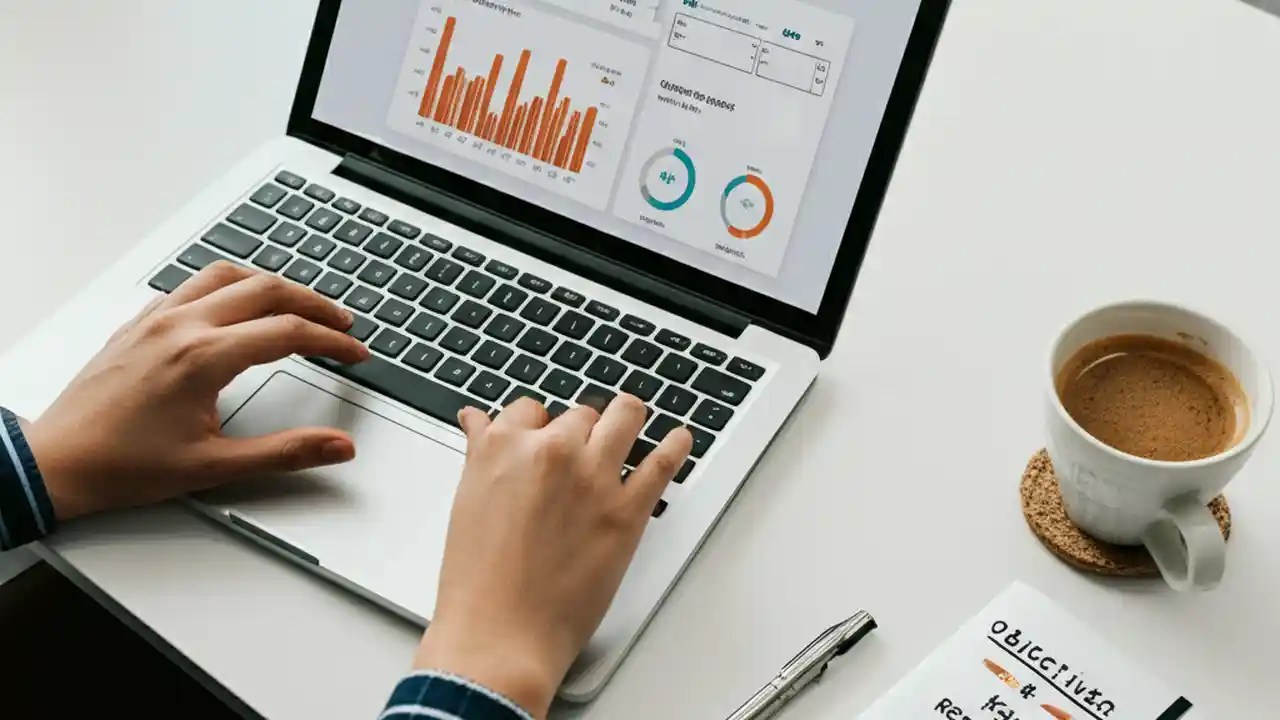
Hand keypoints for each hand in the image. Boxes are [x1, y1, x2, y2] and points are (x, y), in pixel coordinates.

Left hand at [25, 262, 369, 520]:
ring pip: (227, 275)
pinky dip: (227, 285)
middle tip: (342, 321)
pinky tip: (236, 304)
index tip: (355, 352)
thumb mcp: (215, 467)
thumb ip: (285, 452)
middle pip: (266, 290)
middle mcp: (181, 327)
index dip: (333, 341)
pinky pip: (191, 284)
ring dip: (271, 284)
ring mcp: (156, 320)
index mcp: (203, 358)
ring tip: (298, 302)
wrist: (57, 464)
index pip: (289, 333)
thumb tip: (336, 446)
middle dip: (314, 303)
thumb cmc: (123, 466)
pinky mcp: (139, 323)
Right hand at [415, 398, 691, 717]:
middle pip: (579, 416)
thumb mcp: (467, 501)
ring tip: (632, 423)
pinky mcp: (626, 510)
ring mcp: (592, 477)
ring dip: (627, 420)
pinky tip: (679, 440)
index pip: (530, 409)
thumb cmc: (477, 581)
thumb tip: (476, 419)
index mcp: (502, 446)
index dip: (540, 425)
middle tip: (580, 456)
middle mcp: (550, 451)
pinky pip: (661, 463)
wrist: (500, 635)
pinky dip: (675, 447)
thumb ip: (481, 453)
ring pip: (624, 418)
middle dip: (580, 433)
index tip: (545, 436)